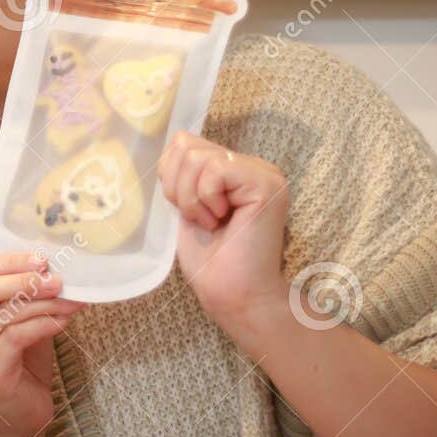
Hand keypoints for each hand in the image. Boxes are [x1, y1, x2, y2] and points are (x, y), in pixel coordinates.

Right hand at [0, 253, 83, 436]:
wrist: (19, 416)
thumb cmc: (19, 363)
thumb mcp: (16, 320)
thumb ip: (21, 294)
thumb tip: (51, 265)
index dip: (9, 261)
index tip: (42, 259)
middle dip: (20, 280)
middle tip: (55, 278)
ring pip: (4, 314)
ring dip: (42, 303)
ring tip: (69, 300)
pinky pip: (16, 337)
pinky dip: (44, 324)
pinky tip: (63, 322)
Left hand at [157, 132, 289, 325]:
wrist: (233, 294)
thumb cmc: (210, 260)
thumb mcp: (186, 205)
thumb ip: (183, 174)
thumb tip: (170, 146)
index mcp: (232, 169)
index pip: (183, 143)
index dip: (170, 175)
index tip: (186, 210)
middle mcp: (250, 164)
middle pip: (186, 144)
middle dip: (177, 187)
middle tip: (199, 218)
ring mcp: (262, 171)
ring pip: (197, 156)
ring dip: (191, 198)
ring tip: (211, 222)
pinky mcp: (266, 182)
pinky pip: (215, 170)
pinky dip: (206, 200)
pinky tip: (222, 221)